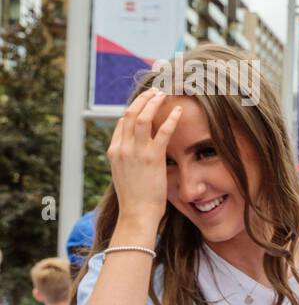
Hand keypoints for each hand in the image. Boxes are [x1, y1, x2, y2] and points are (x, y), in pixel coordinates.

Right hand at [106, 89, 182, 233]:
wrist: (137, 213)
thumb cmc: (136, 198)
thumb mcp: (126, 174)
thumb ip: (129, 159)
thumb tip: (139, 152)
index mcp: (114, 151)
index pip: (122, 122)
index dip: (134, 108)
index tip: (145, 101)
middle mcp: (122, 148)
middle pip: (130, 114)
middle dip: (143, 99)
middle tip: (155, 90)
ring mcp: (135, 152)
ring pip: (142, 118)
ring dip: (153, 103)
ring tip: (164, 94)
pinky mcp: (152, 158)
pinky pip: (162, 132)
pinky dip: (170, 119)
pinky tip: (178, 111)